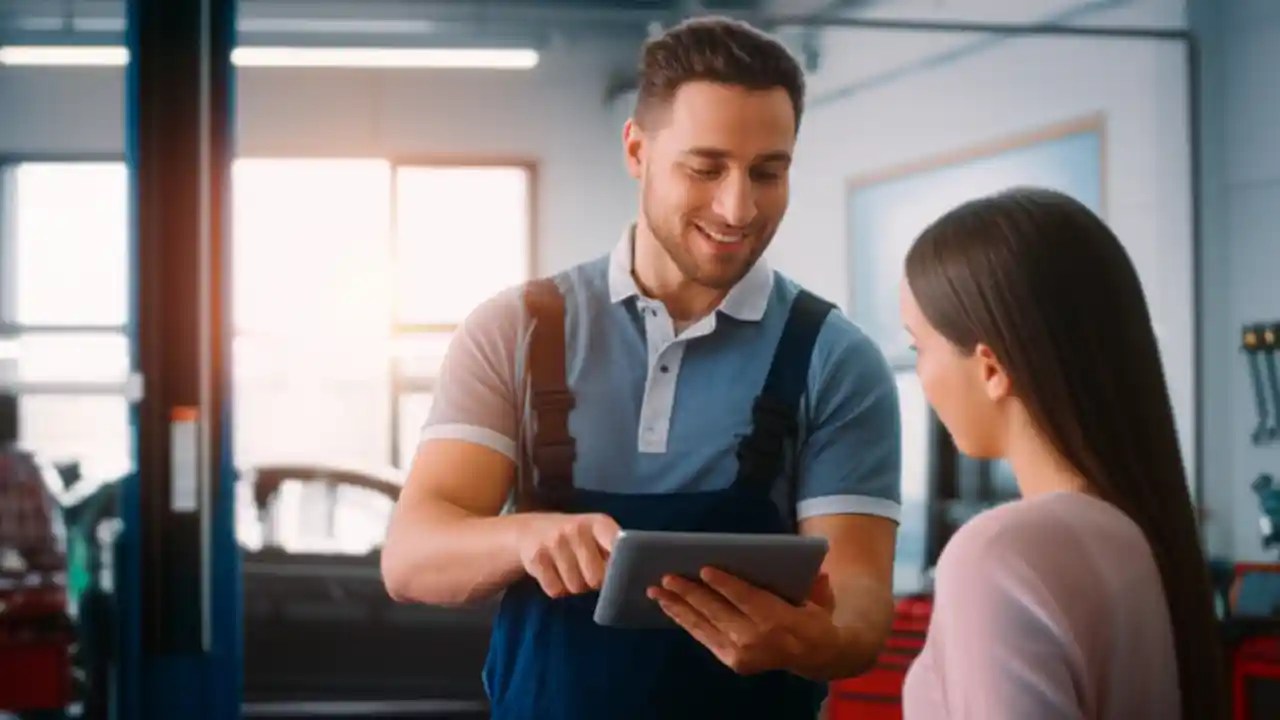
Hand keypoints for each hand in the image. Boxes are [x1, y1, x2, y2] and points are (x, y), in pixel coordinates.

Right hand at [516, 513, 619, 597]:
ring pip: (576, 587)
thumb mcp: (595, 535)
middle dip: (594, 582)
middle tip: (588, 573)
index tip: (622, 576)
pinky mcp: (537, 559)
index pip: (620, 547)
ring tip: (570, 571)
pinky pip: (555, 590)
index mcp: (599, 523)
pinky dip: (556, 589)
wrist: (529, 530)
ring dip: (575, 586)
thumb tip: (633, 578)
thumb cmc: (573, 538)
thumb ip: (614, 551)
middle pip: (597, 578)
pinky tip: (554, 574)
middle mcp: (577, 529)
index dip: (622, 567)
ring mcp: (555, 543)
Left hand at [648, 567, 841, 678]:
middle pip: (717, 611)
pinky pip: (703, 637)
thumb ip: (812, 583)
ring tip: (657, 591)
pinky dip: (685, 621)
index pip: (746, 598)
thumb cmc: (812, 618)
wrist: (815, 658)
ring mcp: (740, 653)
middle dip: (689, 593)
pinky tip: (669, 608)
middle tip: (667, 576)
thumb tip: (811, 564)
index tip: (703, 568)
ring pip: (704, 625)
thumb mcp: (818, 598)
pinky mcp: (731, 661)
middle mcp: (755, 638)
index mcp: (778, 619)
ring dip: (678, 607)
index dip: (724, 584)